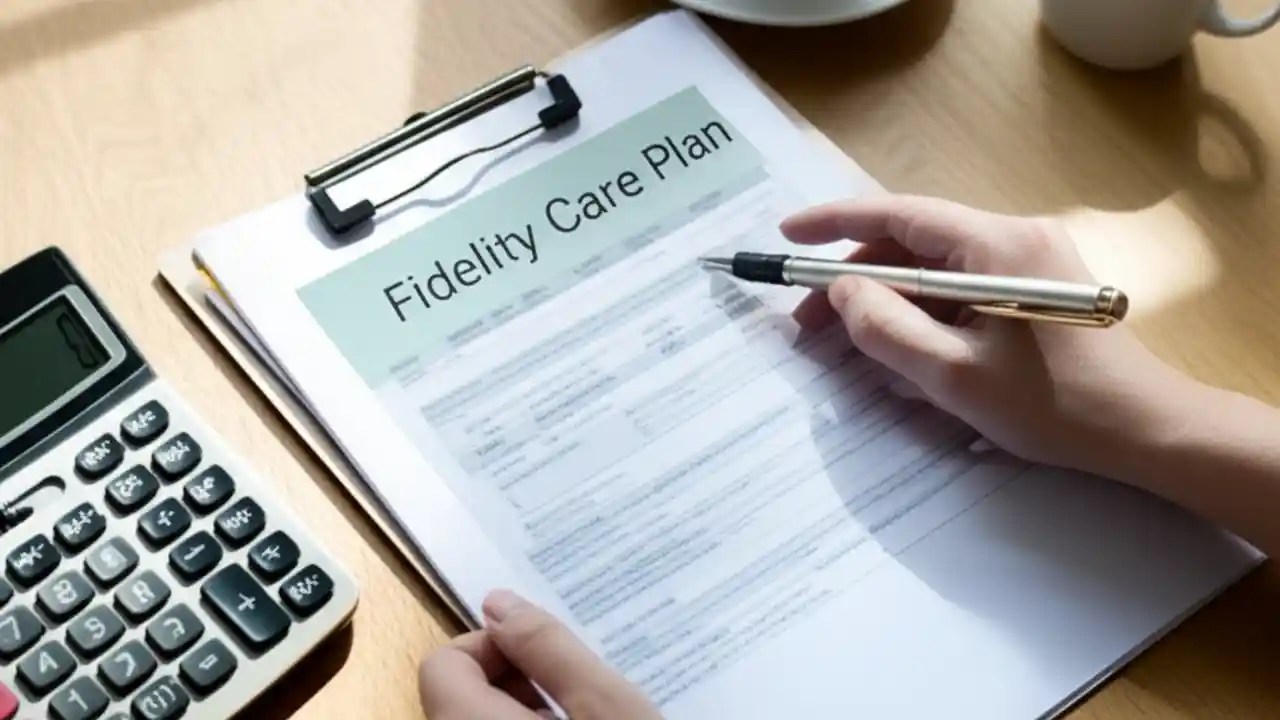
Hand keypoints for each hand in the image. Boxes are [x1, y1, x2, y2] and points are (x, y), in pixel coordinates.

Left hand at [418, 590, 660, 719]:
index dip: (496, 647)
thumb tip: (497, 602)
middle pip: (458, 691)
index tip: (548, 657)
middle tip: (574, 690)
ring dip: (524, 706)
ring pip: (480, 715)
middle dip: (515, 677)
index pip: (443, 662)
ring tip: (582, 715)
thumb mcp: (605, 703)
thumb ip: (549, 648)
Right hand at [782, 194, 1197, 478]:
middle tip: (807, 320)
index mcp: (997, 245)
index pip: (899, 215)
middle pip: (914, 242)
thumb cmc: (1054, 405)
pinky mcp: (1035, 288)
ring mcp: (1029, 260)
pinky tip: (896, 346)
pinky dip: (922, 311)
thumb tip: (843, 291)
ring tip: (842, 339)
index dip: (836, 223)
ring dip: (886, 299)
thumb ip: (887, 328)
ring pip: (935, 269)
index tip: (787, 234)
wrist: (1145, 429)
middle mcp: (1015, 237)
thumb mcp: (954, 376)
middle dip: (855, 277)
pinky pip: (961, 288)